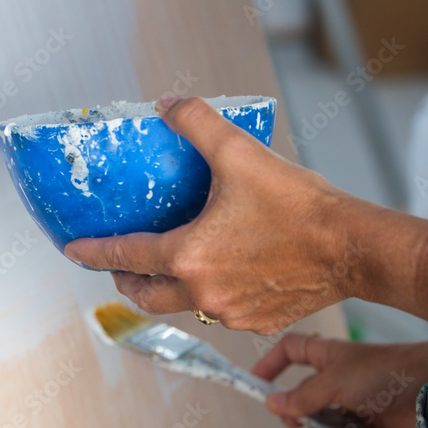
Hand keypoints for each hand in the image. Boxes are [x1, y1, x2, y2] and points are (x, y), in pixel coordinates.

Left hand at [64, 95, 363, 333]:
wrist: (354, 248)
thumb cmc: (300, 206)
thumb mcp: (241, 153)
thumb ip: (197, 124)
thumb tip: (167, 104)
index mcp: (188, 257)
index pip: (125, 256)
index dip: (94, 252)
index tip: (74, 251)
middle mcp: (202, 294)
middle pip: (146, 295)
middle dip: (126, 281)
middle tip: (121, 266)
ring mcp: (229, 315)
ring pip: (182, 307)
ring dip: (168, 290)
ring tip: (171, 268)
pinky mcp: (257, 323)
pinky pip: (219, 315)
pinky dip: (208, 298)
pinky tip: (221, 277)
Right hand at [253, 333, 426, 427]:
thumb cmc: (382, 373)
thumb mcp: (334, 382)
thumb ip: (302, 397)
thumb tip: (271, 404)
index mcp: (327, 359)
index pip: (291, 352)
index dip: (271, 363)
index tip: (256, 383)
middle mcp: (339, 383)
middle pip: (304, 400)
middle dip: (298, 416)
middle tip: (298, 422)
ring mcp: (357, 408)